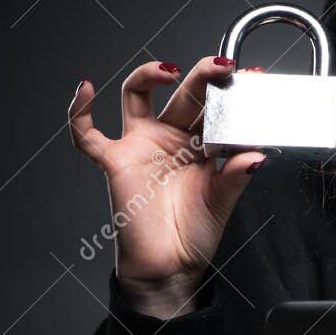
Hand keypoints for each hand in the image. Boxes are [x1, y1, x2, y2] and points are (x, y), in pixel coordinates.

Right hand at [68, 57, 265, 317]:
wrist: (168, 267)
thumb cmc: (193, 236)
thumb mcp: (221, 203)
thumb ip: (235, 177)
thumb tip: (255, 155)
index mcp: (200, 145)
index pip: (214, 107)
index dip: (230, 91)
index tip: (249, 76)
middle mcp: (170, 138)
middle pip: (183, 94)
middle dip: (202, 76)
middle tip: (222, 66)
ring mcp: (141, 145)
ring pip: (138, 95)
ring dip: (149, 75)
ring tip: (171, 70)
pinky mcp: (116, 162)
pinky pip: (88, 135)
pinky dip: (80, 112)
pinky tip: (85, 90)